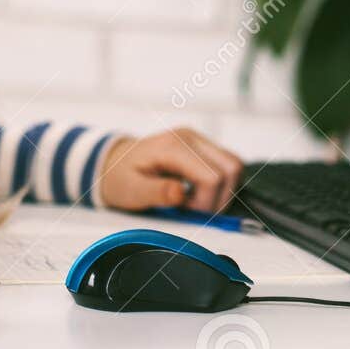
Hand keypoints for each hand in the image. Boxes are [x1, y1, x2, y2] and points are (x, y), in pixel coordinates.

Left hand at [97, 128, 244, 212]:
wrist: (114, 163)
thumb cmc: (120, 177)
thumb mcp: (131, 190)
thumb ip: (156, 192)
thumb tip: (181, 194)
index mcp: (173, 146)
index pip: (212, 177)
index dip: (206, 203)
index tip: (186, 211)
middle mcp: (190, 137)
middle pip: (232, 167)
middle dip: (220, 197)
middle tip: (194, 209)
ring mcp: (199, 140)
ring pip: (234, 165)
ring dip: (223, 191)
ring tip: (196, 201)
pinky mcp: (203, 147)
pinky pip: (227, 165)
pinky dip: (221, 184)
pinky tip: (199, 193)